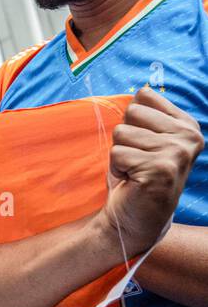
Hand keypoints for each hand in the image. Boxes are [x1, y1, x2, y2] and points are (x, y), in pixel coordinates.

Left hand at [98, 87, 203, 255]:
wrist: (132, 217)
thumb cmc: (134, 175)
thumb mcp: (144, 138)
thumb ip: (146, 114)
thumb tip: (141, 88)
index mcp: (187, 124)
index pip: (144, 95)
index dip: (132, 119)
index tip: (142, 142)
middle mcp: (189, 136)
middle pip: (131, 111)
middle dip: (124, 137)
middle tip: (135, 159)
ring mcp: (178, 152)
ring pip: (122, 132)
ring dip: (119, 154)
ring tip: (134, 171)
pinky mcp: (160, 169)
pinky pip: (117, 153)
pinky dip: (117, 168)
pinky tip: (132, 181)